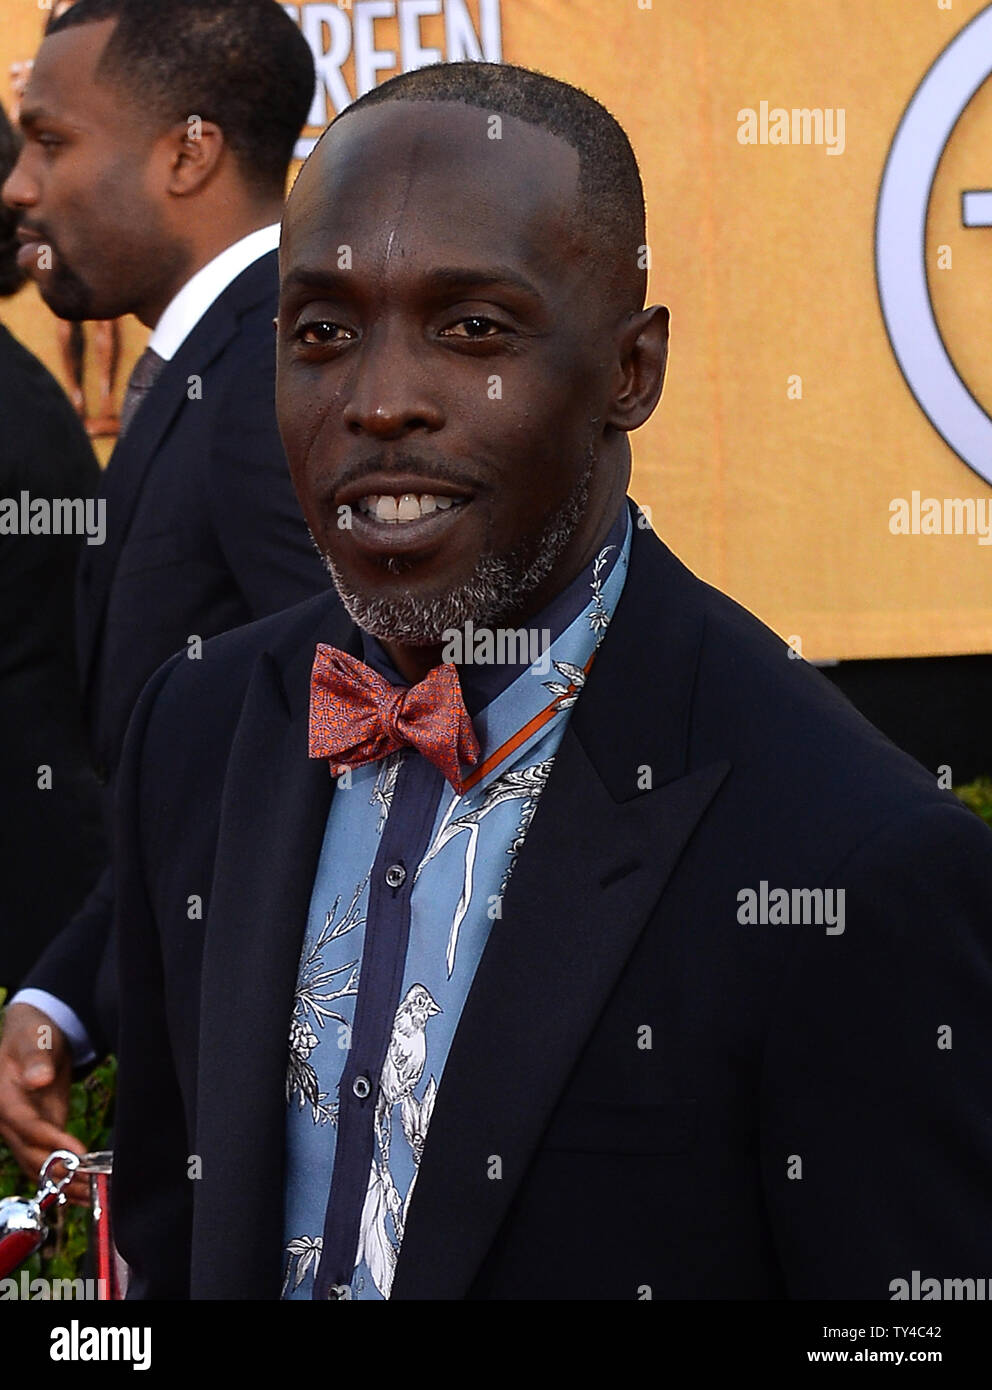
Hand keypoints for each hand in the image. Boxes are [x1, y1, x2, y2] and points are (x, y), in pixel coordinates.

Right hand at [0, 1004, 88, 1205]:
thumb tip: (37, 1079)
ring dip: (63, 1181)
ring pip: (37, 1164)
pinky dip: (64, 1175)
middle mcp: (8, 1120)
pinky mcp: (39, 1133)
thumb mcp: (35, 1038)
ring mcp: (22, 1130)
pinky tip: (85, 1191)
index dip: (50, 1140)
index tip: (77, 1152)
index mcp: (4, 1098)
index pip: (26, 1126)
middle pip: (30, 1152)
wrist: (34, 1037)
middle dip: (59, 1170)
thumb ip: (36, 1057)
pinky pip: (47, 1159)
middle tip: (89, 1184)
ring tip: (92, 1195)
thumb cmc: (34, 1033)